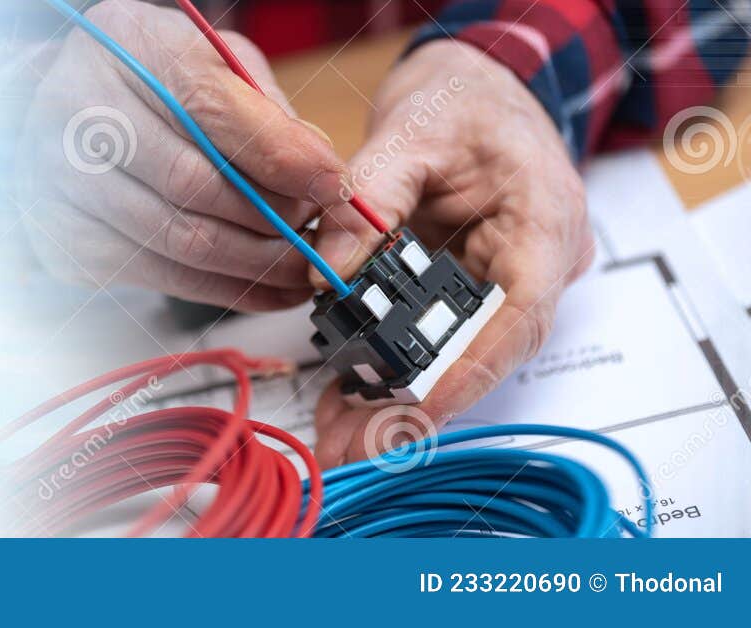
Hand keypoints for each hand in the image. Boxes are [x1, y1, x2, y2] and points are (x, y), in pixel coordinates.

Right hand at [15, 0, 347, 310]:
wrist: (66, 108)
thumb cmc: (151, 80)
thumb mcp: (211, 62)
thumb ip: (263, 110)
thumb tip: (319, 177)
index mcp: (124, 45)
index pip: (210, 108)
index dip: (282, 155)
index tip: (334, 186)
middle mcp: (76, 110)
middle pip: (194, 184)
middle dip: (274, 217)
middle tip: (318, 230)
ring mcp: (60, 180)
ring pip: (181, 240)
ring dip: (257, 262)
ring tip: (301, 262)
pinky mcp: (67, 237)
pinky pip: (162, 276)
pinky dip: (227, 289)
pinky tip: (266, 286)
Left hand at [310, 40, 594, 464]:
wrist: (477, 88)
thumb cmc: (463, 101)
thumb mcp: (413, 129)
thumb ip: (370, 195)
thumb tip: (329, 270)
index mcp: (543, 223)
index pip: (518, 315)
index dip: (470, 371)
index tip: (418, 411)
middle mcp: (531, 266)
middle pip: (484, 355)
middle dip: (416, 406)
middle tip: (352, 446)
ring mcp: (501, 285)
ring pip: (456, 361)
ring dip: (397, 402)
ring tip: (337, 437)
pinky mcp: (464, 292)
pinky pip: (433, 342)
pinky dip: (389, 372)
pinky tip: (343, 400)